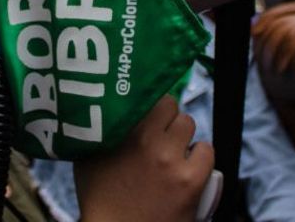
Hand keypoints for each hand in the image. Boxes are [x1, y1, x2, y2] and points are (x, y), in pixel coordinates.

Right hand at [74, 96, 213, 221]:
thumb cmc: (100, 199)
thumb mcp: (87, 157)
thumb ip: (98, 130)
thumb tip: (110, 108)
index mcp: (121, 131)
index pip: (147, 95)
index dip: (149, 104)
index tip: (148, 115)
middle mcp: (146, 140)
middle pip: (170, 106)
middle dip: (166, 119)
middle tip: (161, 136)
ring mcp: (170, 159)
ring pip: (189, 124)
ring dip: (182, 136)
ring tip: (174, 152)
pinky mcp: (190, 180)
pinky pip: (206, 151)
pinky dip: (200, 157)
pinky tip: (189, 167)